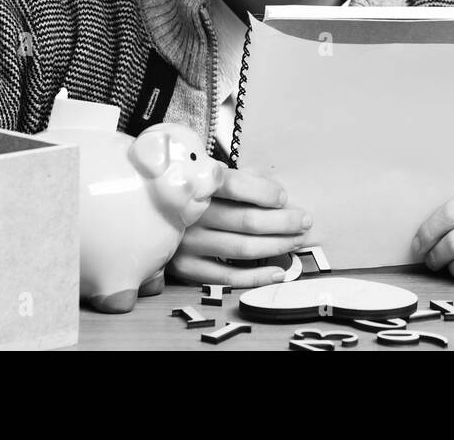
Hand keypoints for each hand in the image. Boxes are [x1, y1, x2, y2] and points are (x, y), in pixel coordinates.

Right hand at [167, 167, 311, 287]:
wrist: (148, 218)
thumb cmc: (192, 194)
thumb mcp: (210, 177)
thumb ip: (242, 179)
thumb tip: (278, 191)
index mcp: (195, 186)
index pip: (235, 185)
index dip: (264, 192)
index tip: (285, 197)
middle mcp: (190, 215)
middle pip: (247, 220)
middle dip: (283, 222)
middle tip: (305, 221)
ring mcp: (187, 244)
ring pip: (243, 248)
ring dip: (278, 245)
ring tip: (298, 240)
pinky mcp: (185, 268)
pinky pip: (227, 277)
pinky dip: (257, 276)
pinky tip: (279, 271)